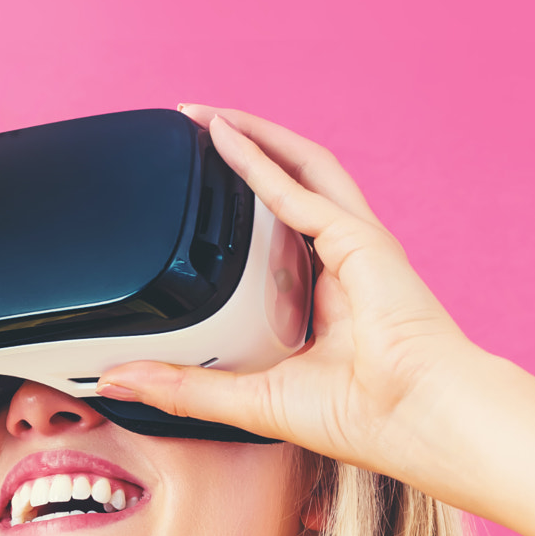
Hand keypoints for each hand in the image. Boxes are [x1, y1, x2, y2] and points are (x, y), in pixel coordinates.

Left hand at [97, 105, 512, 483]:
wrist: (416, 417)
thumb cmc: (362, 417)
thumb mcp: (249, 401)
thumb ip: (183, 389)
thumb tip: (118, 381)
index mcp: (323, 301)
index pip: (277, 240)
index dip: (241, 213)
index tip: (196, 203)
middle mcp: (340, 264)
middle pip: (288, 190)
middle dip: (243, 157)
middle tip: (193, 134)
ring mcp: (353, 245)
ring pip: (297, 170)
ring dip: (251, 139)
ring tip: (204, 118)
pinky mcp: (359, 239)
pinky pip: (298, 188)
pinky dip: (259, 159)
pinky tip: (223, 137)